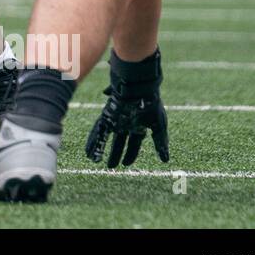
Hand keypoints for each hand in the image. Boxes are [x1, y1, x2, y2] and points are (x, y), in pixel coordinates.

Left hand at [85, 48, 168, 167]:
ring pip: (106, 137)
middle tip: (110, 167)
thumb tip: (165, 159)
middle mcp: (125, 123)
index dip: (130, 154)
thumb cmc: (151, 104)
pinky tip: (89, 152)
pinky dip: (94, 142)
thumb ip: (160, 142)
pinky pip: (98, 131)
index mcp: (138, 125)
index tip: (126, 164)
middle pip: (119, 142)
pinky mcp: (106, 116)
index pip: (134, 143)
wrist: (139, 87)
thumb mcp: (158, 126)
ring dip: (101, 149)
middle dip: (115, 154)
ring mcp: (115, 120)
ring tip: (94, 160)